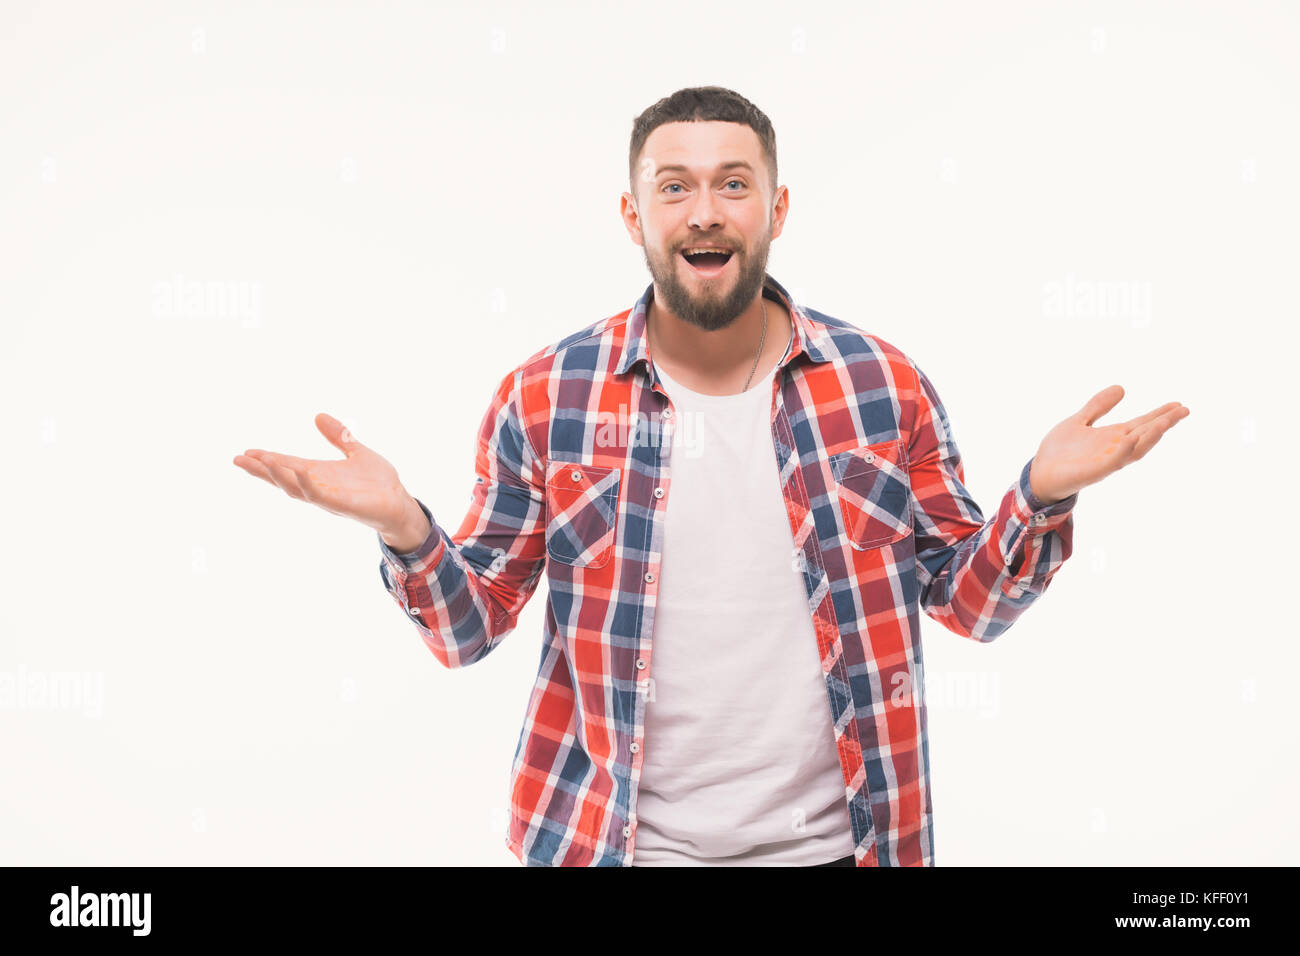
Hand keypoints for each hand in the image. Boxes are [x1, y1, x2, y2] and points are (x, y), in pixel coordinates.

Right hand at [233, 413, 421, 536]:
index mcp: (319, 474)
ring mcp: (328, 498)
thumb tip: (318, 415)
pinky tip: (298, 472)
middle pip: (283, 479)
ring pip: (296, 489)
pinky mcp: (342, 505)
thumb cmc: (378, 483)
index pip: (286, 465)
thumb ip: (338, 435)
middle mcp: (319, 486)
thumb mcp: (355, 451)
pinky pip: (320, 497)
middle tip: (239, 459)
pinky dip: (308, 485)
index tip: (244, 453)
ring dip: (278, 477)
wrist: (400, 503)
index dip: (266, 460)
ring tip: (262, 463)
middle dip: (261, 470)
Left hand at [1028, 385, 1188, 503]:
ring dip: (1150, 436)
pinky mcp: (1093, 472)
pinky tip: (1131, 439)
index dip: (1160, 414)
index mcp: (1112, 437)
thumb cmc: (1059, 451)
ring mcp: (1106, 462)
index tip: (1178, 404)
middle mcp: (1114, 449)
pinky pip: (1112, 462)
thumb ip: (1098, 406)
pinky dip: (1122, 452)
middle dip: (1164, 423)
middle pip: (1145, 435)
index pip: (1142, 424)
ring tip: (1166, 422)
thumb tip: (1121, 387)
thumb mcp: (1080, 421)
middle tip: (1184, 410)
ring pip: (1134, 449)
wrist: (1039, 473)